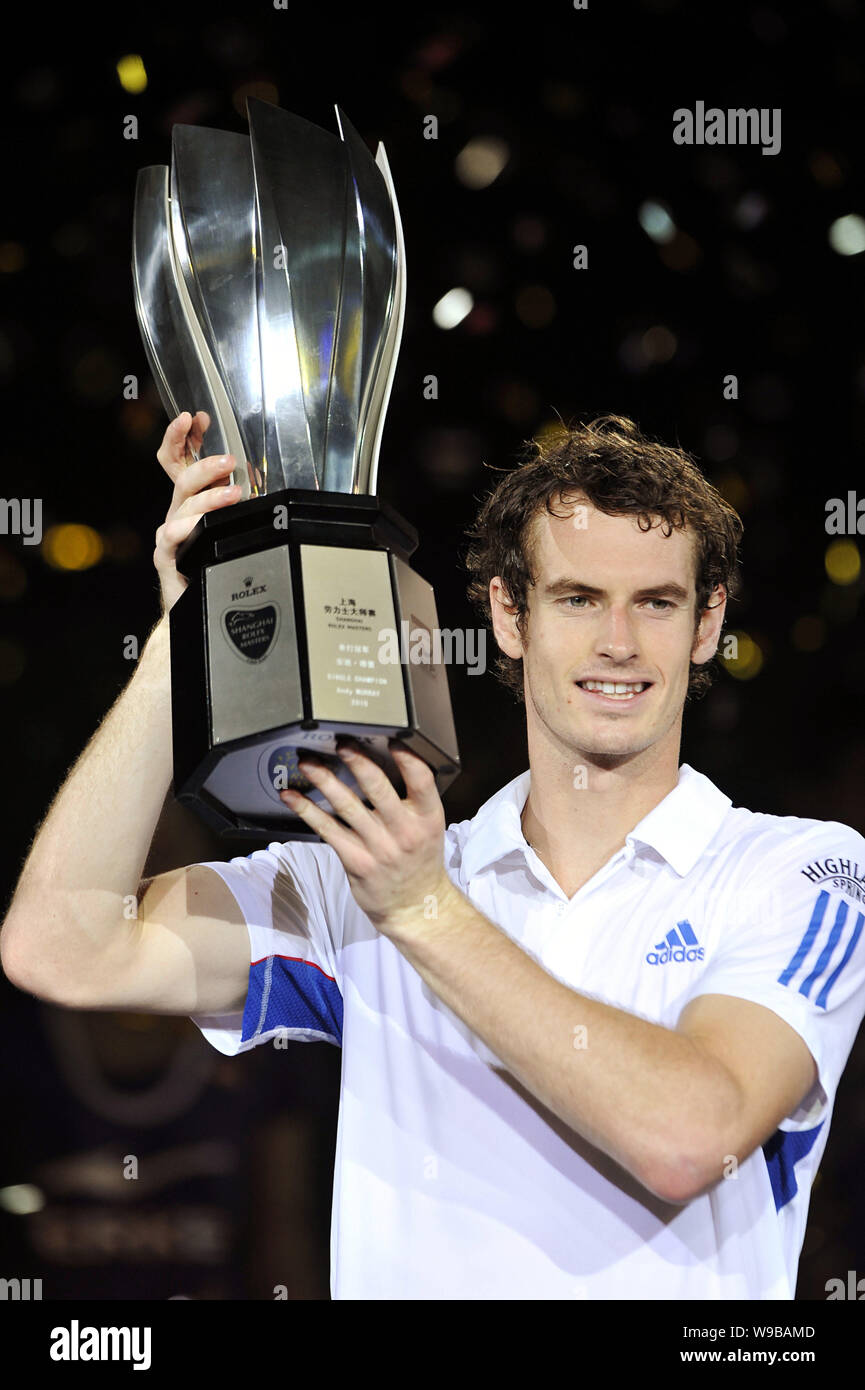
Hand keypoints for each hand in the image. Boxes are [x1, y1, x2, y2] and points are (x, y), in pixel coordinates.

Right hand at [153, 411, 240, 613]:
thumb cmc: (214, 559)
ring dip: (210, 496)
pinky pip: (173, 536)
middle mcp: (177, 511)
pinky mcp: (167, 554)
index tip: (193, 418)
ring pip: (184, 505)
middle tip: (230, 461)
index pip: (177, 459)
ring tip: (235, 494)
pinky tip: (199, 526)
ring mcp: (169, 532)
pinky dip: (188, 527)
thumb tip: (249, 473)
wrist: (196, 603)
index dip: (180, 435)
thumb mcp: (228, 522)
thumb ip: (231, 496)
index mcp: (190, 498)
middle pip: (183, 478)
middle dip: (206, 464)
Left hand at [280, 742, 452, 933]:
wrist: (414, 906)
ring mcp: (379, 847)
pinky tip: (293, 797)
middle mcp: (405, 831)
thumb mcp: (428, 828)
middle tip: (341, 744)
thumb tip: (381, 763)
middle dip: (357, 762)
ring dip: (325, 781)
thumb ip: (412, 800)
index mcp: (428, 818)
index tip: (391, 740)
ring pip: (347, 806)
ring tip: (308, 763)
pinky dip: (307, 810)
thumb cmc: (418, 861)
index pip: (421, 780)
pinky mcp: (356, 860)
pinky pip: (328, 830)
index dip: (407, 758)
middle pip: (378, 788)